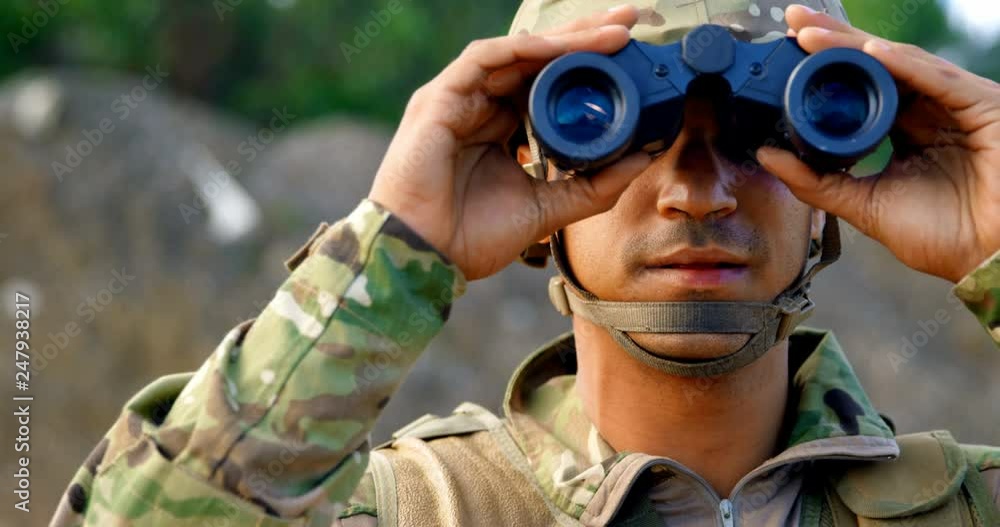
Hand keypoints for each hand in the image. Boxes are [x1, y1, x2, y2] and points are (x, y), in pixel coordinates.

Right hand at [368, 6, 651, 280]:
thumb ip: (593, 186)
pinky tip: (561, 48)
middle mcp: (480, 107)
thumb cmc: (471, 238)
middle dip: (584, 36)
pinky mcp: (439, 99)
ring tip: (610, 33)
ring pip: (517, 52)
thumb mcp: (547, 210)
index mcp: (501, 130)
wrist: (424, 260)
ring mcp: (459, 100)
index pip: (548, 85)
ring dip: (565, 39)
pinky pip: (484, 59)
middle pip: (538, 60)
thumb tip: (641, 159)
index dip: (587, 66)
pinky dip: (524, 50)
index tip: (632, 58)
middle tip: (630, 20)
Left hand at [757, 5, 999, 282]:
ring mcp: (954, 104)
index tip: (786, 51)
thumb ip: (815, 182)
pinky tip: (870, 53)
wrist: (988, 261)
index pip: (860, 86)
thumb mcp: (862, 205)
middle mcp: (928, 109)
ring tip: (813, 35)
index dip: (825, 66)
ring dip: (855, 46)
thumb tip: (767, 156)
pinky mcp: (981, 105)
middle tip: (793, 21)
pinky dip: (904, 64)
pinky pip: (938, 78)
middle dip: (833, 41)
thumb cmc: (941, 236)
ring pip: (900, 63)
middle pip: (875, 65)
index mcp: (903, 129)